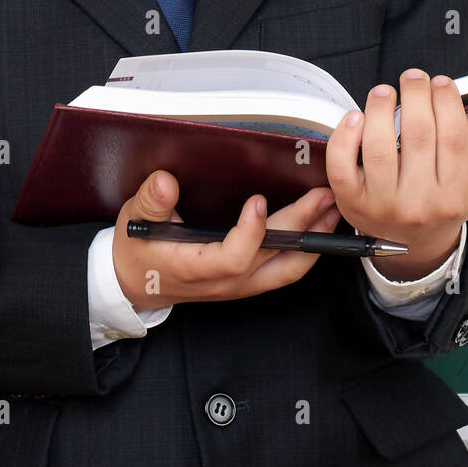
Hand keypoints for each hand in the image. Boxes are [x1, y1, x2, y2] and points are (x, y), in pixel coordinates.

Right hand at [112, 170, 340, 310]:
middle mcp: (226, 281)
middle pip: (272, 258)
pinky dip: (306, 249)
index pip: (232, 258)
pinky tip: (318, 226)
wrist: (136, 285)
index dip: (250, 233)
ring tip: (332, 209)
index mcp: (196, 268)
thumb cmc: (138, 252)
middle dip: (301, 226)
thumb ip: (151, 203)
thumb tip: (164, 182)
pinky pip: (286, 271)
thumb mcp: (135, 221)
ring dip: (313, 240)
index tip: (258, 201)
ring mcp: (241, 284)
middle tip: (322, 195)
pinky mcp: (249, 281)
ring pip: (288, 270)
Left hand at [325, 70, 467, 278]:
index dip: (447, 101)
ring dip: (380, 108)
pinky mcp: (352, 202)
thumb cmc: (447, 200)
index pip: (453, 137)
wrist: (414, 243)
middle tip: (414, 77)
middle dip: (416, 94)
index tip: (441, 82)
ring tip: (386, 92)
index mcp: (455, 196)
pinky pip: (342, 166)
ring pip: (378, 146)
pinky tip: (356, 116)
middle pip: (418, 134)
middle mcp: (419, 204)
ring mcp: (382, 204)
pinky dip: (345, 136)